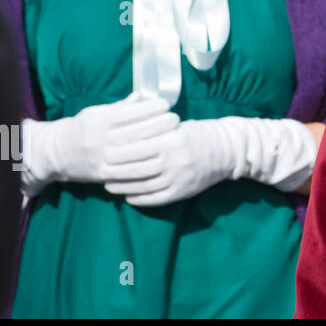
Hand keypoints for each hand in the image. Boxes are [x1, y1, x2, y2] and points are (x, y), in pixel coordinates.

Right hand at [20, 95, 179, 196]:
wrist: (54, 154)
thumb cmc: (80, 129)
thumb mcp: (94, 113)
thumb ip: (118, 107)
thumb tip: (140, 95)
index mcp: (98, 121)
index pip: (127, 114)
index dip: (148, 109)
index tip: (165, 104)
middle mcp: (98, 140)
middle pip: (133, 133)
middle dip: (157, 125)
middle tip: (175, 119)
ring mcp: (99, 158)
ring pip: (132, 153)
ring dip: (155, 145)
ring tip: (172, 137)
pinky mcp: (101, 174)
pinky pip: (125, 172)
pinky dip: (143, 167)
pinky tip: (159, 160)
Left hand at [105, 120, 233, 206]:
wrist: (225, 150)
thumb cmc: (197, 134)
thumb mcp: (176, 126)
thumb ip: (153, 130)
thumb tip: (124, 133)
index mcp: (171, 140)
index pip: (138, 148)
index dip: (119, 153)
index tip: (104, 153)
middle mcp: (174, 160)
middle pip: (137, 169)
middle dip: (116, 171)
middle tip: (100, 171)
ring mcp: (178, 178)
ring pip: (144, 186)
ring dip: (124, 187)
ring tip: (109, 185)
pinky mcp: (183, 192)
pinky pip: (156, 199)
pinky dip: (139, 199)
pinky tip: (128, 196)